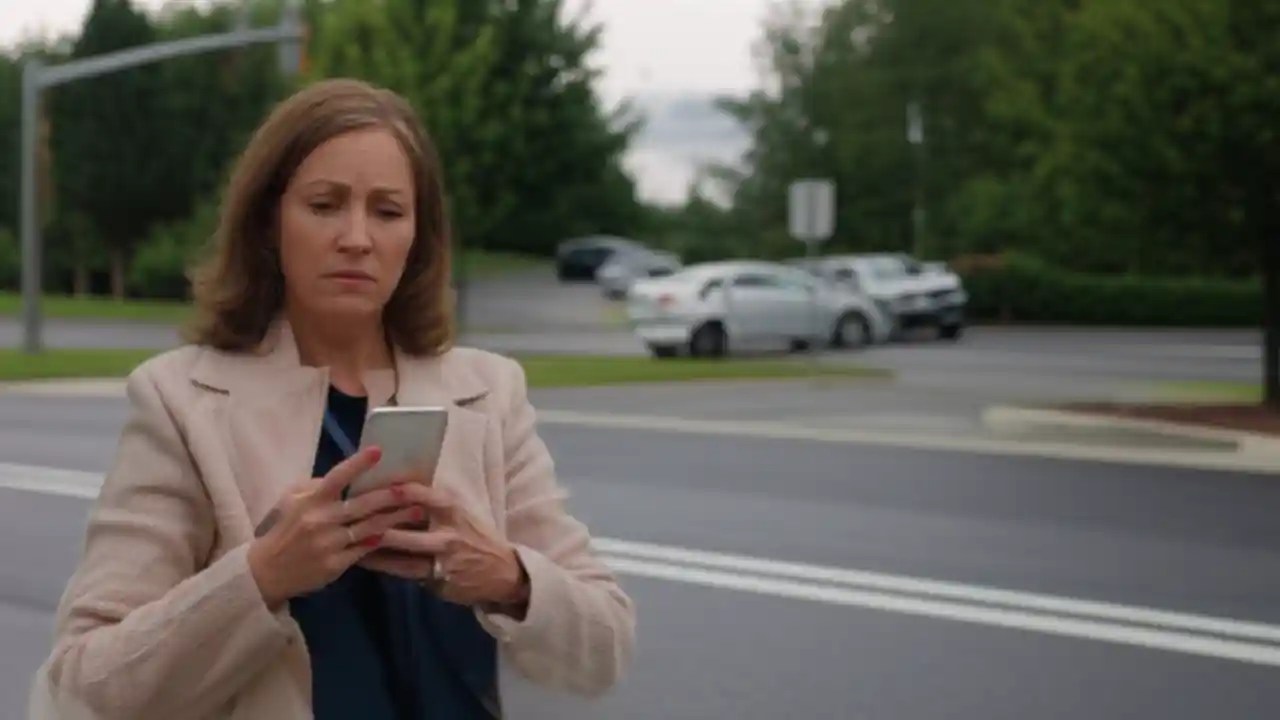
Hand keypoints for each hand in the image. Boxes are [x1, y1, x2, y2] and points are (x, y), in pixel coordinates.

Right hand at [247, 447, 423, 608]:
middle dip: (390, 497)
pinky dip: (380, 542)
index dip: (357, 464)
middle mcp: (321, 520)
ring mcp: (330, 544)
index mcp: (310, 501)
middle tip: (413, 489)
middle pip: (362, 505)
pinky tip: (396, 535)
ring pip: (369, 529)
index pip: (336, 478)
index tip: (378, 451)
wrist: (266, 572)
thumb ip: (314, 486)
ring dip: (395, 519)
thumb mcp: (290, 501)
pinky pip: (364, 551)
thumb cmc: (284, 530)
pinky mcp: (335, 565)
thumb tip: (344, 476)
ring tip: (418, 511)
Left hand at [359, 483, 529, 611]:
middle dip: (375, 522)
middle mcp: (447, 531)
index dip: (389, 490)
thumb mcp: (460, 514)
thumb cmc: (475, 537)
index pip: (416, 493)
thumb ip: (433, 505)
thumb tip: (395, 490)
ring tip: (351, 542)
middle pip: (403, 525)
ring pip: (400, 554)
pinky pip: (406, 572)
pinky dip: (386, 566)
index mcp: (452, 509)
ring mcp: (442, 558)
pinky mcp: (438, 579)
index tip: (366, 485)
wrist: (503, 572)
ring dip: (374, 549)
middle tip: (348, 517)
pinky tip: (367, 562)